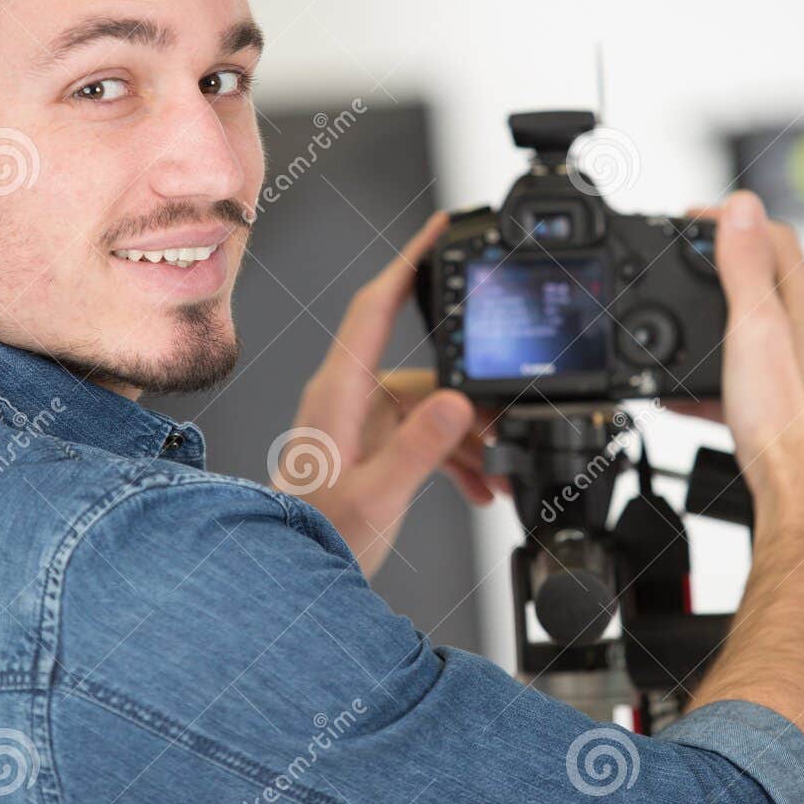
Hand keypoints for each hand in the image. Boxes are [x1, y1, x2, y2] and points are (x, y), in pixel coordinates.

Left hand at [273, 214, 505, 576]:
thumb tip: (457, 402)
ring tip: (499, 472)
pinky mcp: (372, 448)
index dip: (412, 260)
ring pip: (431, 405)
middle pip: (423, 364)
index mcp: (340, 392)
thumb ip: (419, 450)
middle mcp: (349, 398)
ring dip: (469, 436)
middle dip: (472, 390)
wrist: (291, 577)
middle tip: (512, 413)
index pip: (377, 305)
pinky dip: (456, 456)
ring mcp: (361, 423)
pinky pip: (425, 435)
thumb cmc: (316, 538)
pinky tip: (482, 487)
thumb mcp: (376, 496)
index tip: (444, 226)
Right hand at [686, 192, 803, 524]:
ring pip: (749, 329)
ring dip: (708, 323)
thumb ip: (746, 268)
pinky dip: (710, 374)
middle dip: (714, 267)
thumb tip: (742, 208)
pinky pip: (742, 374)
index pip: (774, 237)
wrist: (800, 499)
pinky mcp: (785, 405)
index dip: (730, 219)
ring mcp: (801, 371)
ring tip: (670, 332)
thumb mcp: (754, 331)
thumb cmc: (784, 424)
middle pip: (762, 279)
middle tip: (677, 264)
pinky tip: (683, 394)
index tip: (689, 219)